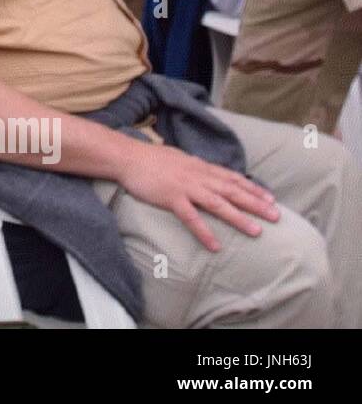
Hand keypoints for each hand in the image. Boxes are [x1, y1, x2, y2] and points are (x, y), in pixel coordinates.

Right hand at [117, 142, 279, 251]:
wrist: (127, 157)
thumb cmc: (151, 158)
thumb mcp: (180, 158)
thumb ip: (196, 167)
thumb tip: (209, 172)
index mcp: (200, 167)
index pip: (233, 178)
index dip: (253, 188)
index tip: (271, 198)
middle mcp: (198, 176)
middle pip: (232, 191)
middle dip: (256, 204)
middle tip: (276, 216)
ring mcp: (186, 188)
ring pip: (218, 204)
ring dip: (238, 218)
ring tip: (256, 232)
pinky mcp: (171, 198)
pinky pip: (191, 218)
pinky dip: (204, 232)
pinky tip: (215, 246)